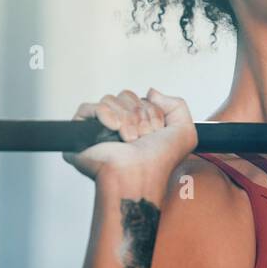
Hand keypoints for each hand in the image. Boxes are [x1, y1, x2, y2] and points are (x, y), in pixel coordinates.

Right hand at [62, 88, 197, 193]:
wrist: (140, 175)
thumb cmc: (159, 163)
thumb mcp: (185, 132)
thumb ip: (177, 105)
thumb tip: (151, 92)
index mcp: (139, 126)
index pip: (142, 99)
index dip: (153, 111)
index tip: (156, 132)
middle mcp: (120, 127)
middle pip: (126, 96)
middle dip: (139, 115)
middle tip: (142, 137)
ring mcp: (100, 130)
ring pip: (109, 100)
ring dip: (125, 119)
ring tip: (129, 139)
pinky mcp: (81, 133)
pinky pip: (88, 107)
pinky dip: (104, 114)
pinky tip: (113, 129)